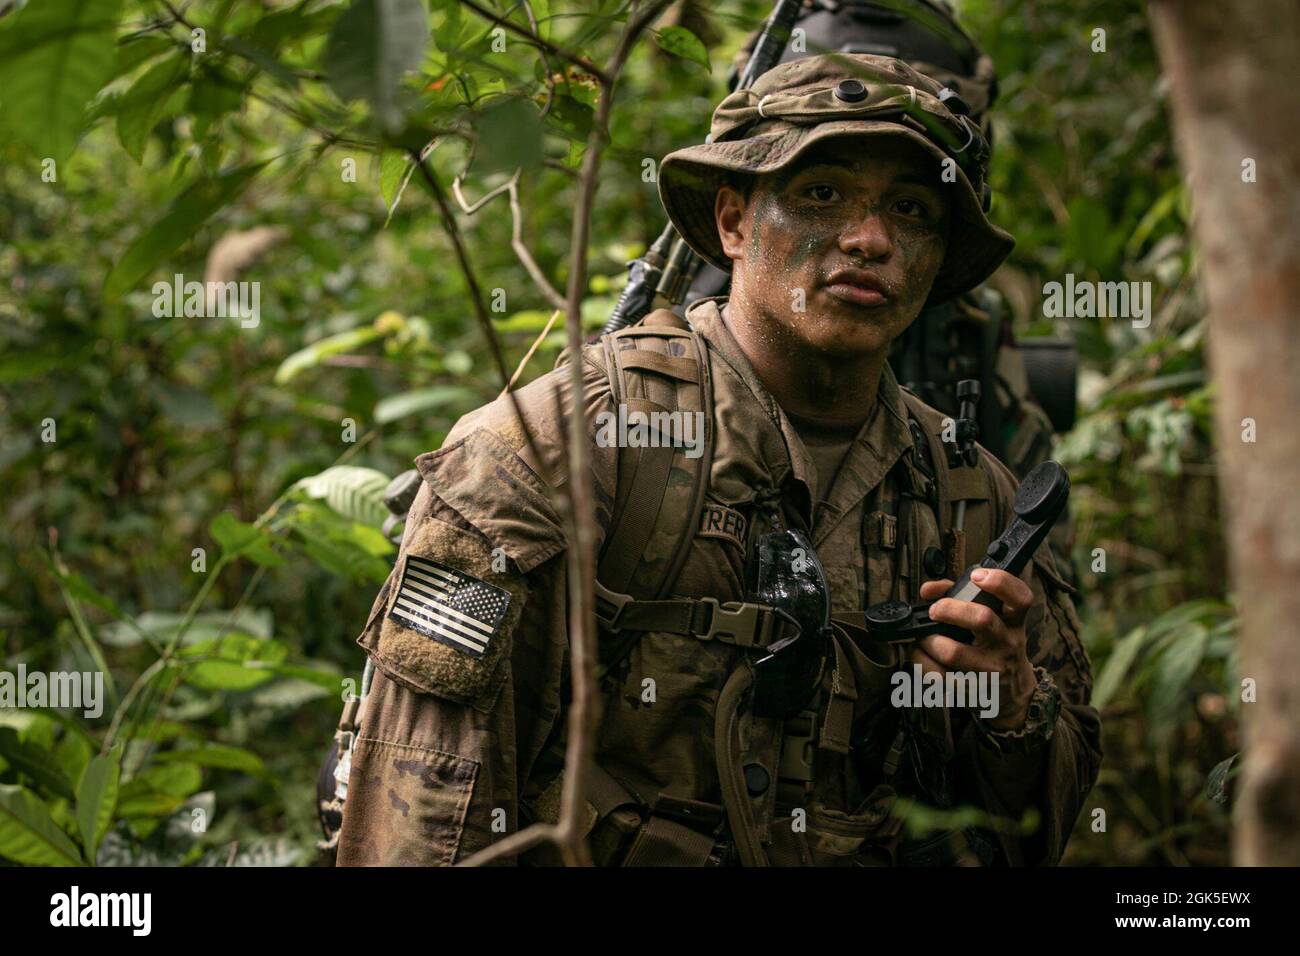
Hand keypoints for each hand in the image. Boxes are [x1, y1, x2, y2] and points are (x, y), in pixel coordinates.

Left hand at [913, 568, 1036, 730]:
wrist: (1013, 694)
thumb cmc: (994, 647)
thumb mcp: (993, 621)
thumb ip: (960, 597)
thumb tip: (928, 589)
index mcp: (1012, 622)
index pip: (1020, 598)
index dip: (1001, 582)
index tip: (977, 576)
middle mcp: (1007, 644)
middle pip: (982, 619)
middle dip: (950, 609)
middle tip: (935, 611)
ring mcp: (992, 669)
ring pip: (953, 652)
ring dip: (929, 641)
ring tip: (925, 639)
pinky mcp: (974, 691)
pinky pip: (938, 676)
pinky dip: (922, 663)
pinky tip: (923, 657)